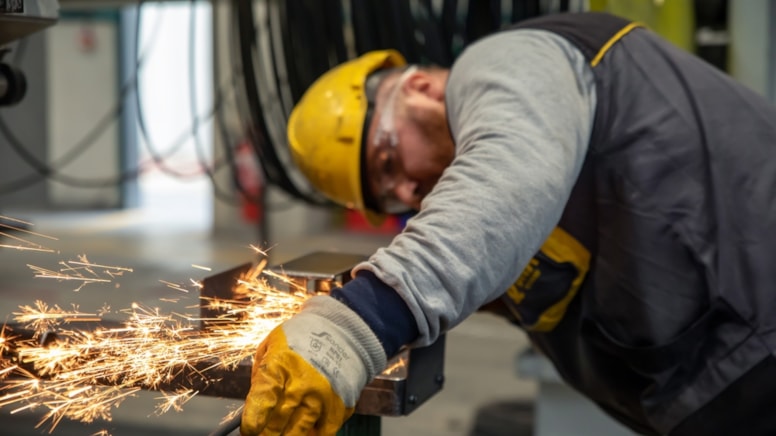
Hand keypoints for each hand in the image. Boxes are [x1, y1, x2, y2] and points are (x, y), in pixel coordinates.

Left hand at [241, 296, 386, 435]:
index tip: (249, 429)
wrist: (344, 331)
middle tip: (263, 433)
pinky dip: (311, 435)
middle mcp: (302, 384)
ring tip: (281, 431)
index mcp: (281, 366)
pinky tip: (305, 430)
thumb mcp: (272, 346)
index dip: (252, 422)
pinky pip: (322, 434)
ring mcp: (322, 398)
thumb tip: (253, 406)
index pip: (261, 403)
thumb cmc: (303, 338)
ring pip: (297, 433)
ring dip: (285, 435)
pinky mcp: (339, 408)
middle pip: (276, 424)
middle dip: (265, 433)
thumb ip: (260, 377)